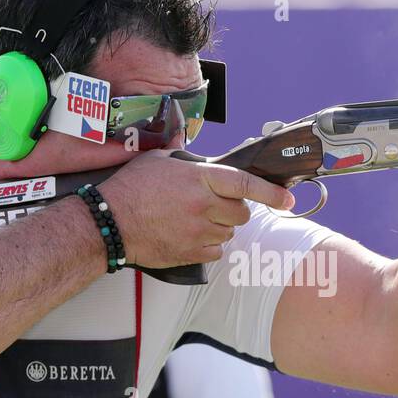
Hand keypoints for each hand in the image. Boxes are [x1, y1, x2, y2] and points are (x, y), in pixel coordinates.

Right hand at [98, 151, 294, 268]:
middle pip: (241, 212)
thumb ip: (181, 156)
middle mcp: (203, 205)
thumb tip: (185, 145)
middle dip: (234, 208)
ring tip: (194, 219)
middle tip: (214, 204)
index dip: (271, 193)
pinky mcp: (192, 253)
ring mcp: (199, 231)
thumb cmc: (130, 188)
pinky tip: (189, 235)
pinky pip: (216, 250)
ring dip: (220, 226)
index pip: (245, 183)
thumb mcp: (156, 160)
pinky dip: (209, 244)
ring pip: (229, 231)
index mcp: (199, 179)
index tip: (288, 199)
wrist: (109, 223)